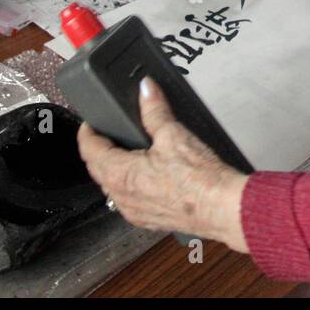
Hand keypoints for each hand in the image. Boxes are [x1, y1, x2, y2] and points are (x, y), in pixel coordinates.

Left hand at [77, 77, 249, 251]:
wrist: (222, 207)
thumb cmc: (198, 178)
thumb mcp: (173, 133)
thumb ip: (154, 109)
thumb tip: (146, 89)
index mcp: (119, 174)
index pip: (89, 150)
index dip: (87, 132)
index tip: (90, 123)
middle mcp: (121, 197)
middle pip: (98, 170)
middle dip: (100, 151)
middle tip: (108, 134)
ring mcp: (135, 212)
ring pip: (113, 188)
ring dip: (114, 171)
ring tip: (127, 154)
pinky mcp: (150, 220)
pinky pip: (130, 202)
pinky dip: (131, 187)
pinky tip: (147, 178)